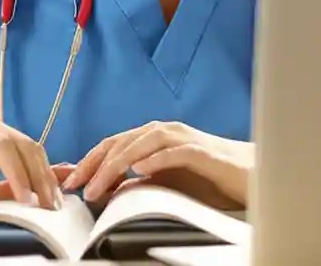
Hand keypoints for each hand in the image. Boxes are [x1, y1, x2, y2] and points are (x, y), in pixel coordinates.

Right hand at [0, 113, 65, 217]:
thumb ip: (21, 182)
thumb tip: (65, 173)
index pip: (32, 148)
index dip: (47, 174)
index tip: (57, 203)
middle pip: (22, 144)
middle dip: (38, 176)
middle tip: (44, 205)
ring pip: (2, 144)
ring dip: (17, 175)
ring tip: (22, 201)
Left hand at [63, 121, 252, 208]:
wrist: (252, 177)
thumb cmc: (210, 180)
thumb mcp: (166, 184)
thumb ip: (138, 183)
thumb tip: (105, 189)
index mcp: (156, 138)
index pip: (114, 144)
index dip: (89, 161)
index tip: (68, 182)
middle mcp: (168, 132)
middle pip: (123, 141)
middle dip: (95, 163)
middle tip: (76, 185)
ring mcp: (186, 139)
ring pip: (144, 142)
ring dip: (118, 163)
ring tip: (99, 185)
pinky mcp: (205, 153)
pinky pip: (177, 151)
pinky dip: (157, 158)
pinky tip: (141, 170)